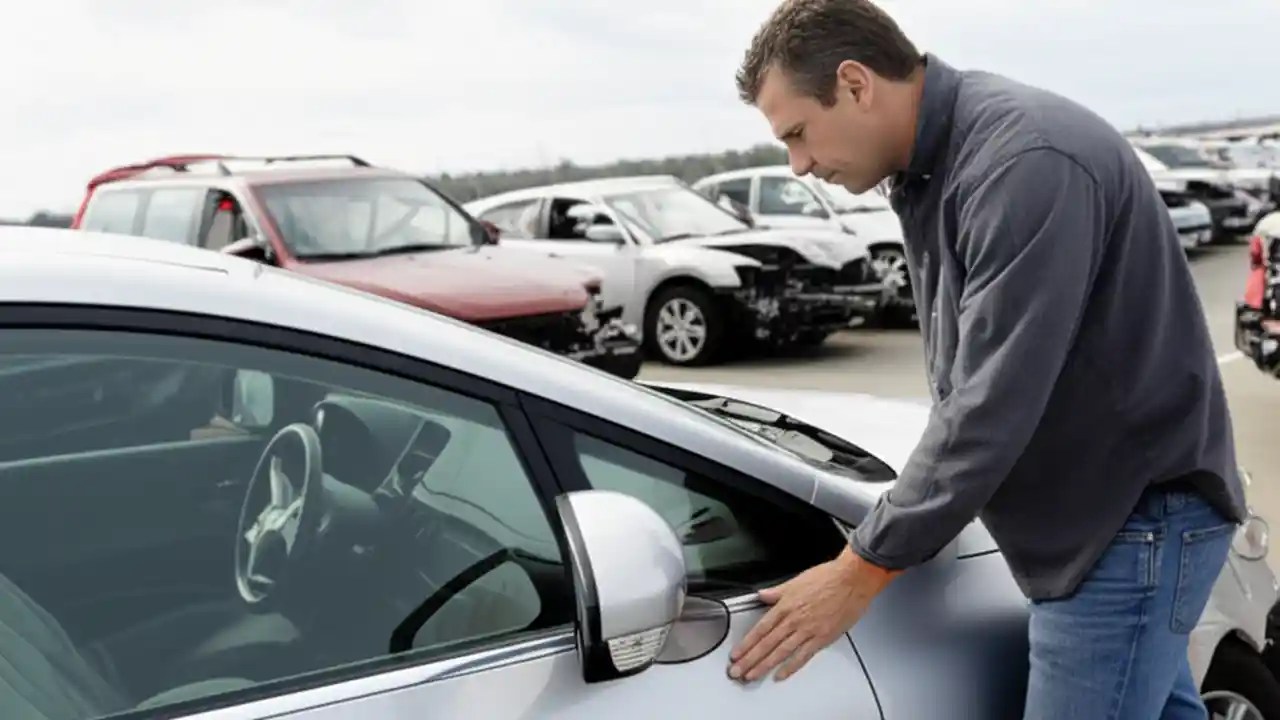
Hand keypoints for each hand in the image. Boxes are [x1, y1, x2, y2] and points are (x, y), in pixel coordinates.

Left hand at [727, 546, 899, 682]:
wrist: (852, 580)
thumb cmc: (828, 577)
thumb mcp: (796, 581)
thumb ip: (777, 591)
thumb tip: (762, 595)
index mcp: (785, 605)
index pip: (760, 629)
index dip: (746, 643)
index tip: (736, 654)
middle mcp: (793, 619)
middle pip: (766, 643)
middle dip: (749, 660)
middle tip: (737, 671)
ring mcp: (807, 630)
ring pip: (780, 652)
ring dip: (764, 666)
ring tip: (751, 675)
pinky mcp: (822, 638)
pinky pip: (803, 656)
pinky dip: (790, 667)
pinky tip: (780, 675)